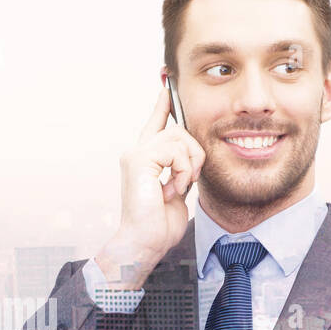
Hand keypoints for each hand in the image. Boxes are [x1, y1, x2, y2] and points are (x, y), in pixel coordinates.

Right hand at [95, 85, 205, 290]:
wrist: (144, 244)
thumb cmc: (159, 226)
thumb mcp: (178, 192)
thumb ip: (181, 170)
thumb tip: (192, 157)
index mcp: (146, 159)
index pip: (155, 123)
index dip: (163, 104)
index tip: (167, 85)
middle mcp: (137, 152)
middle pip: (178, 129)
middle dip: (195, 154)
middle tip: (189, 181)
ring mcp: (135, 154)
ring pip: (179, 137)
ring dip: (190, 165)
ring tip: (179, 187)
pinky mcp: (139, 160)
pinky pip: (175, 150)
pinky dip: (182, 171)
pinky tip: (173, 189)